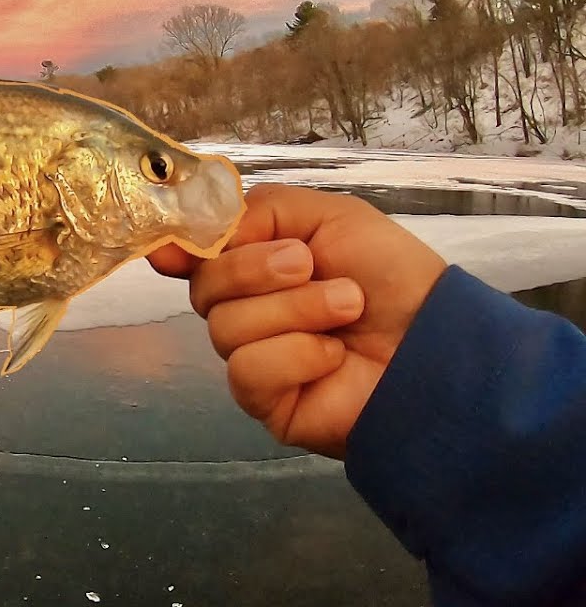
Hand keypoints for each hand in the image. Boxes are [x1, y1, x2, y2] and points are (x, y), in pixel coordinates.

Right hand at [149, 184, 447, 458]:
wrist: (439, 340)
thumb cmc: (391, 274)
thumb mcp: (330, 216)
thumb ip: (258, 211)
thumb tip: (188, 235)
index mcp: (255, 266)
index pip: (194, 258)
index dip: (178, 250)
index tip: (175, 249)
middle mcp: (245, 311)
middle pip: (204, 289)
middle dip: (255, 269)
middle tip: (309, 265)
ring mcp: (253, 358)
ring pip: (226, 327)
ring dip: (294, 310)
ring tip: (346, 308)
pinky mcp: (265, 402)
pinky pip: (249, 370)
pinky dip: (296, 354)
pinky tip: (333, 356)